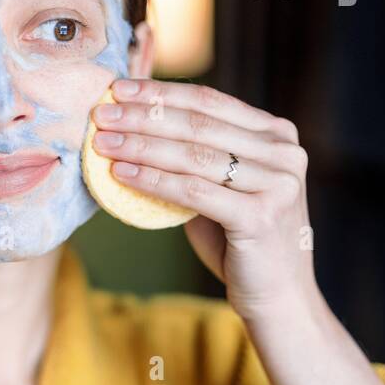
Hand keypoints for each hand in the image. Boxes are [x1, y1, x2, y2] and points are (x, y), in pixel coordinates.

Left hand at [93, 77, 318, 321]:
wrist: (278, 297)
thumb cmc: (242, 245)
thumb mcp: (224, 191)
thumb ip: (198, 161)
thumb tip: (137, 130)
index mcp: (277, 136)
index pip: (210, 102)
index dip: (162, 92)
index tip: (119, 87)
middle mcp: (284, 153)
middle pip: (198, 124)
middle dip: (144, 115)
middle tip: (101, 112)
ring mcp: (276, 184)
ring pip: (193, 155)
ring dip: (141, 146)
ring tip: (103, 143)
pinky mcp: (260, 216)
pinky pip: (193, 192)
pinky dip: (153, 181)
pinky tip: (122, 174)